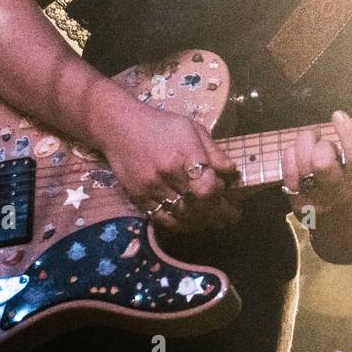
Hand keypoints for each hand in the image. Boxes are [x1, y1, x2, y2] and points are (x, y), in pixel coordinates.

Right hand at [91, 89, 241, 234]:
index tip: (226, 191)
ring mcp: (151, 188)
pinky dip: (180, 225)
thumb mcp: (192, 129)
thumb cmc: (161, 125)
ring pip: (182, 217)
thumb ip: (214, 152)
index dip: (220, 195)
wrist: (119, 126)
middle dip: (218, 214)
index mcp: (183, 155)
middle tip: (231, 216)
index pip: (207, 188)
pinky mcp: (138, 198)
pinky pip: (163, 220)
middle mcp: (167, 174)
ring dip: (202, 222)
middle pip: (197, 206)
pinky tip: (192, 223)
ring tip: (215, 221)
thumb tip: (232, 173)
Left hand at [281, 110, 351, 224]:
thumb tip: (339, 118)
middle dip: (320, 143)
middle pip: (322, 162)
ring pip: (302, 164)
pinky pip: (288, 171)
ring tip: (310, 140)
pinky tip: (298, 153)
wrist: (343, 229)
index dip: (347, 133)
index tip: (338, 114)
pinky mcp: (298, 204)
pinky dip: (291, 154)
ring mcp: (316, 201)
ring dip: (304, 144)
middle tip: (321, 139)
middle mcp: (340, 196)